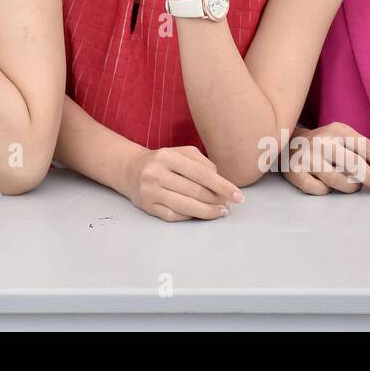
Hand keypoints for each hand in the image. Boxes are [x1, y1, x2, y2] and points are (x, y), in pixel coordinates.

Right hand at [123, 145, 242, 220]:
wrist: (131, 170)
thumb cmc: (163, 162)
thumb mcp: (181, 153)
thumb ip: (203, 164)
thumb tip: (222, 185)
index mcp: (167, 156)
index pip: (201, 173)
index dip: (222, 186)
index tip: (238, 195)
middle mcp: (156, 173)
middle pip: (195, 191)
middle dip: (217, 200)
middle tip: (229, 204)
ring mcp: (150, 191)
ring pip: (186, 206)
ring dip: (208, 212)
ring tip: (221, 211)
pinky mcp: (147, 206)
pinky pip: (174, 216)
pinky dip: (190, 216)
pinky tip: (200, 215)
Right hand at [283, 122, 369, 193]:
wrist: (286, 143)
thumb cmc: (325, 145)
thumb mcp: (343, 140)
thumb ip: (364, 153)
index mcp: (337, 130)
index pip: (367, 147)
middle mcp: (321, 141)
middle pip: (355, 165)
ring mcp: (307, 157)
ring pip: (339, 181)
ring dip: (351, 187)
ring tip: (351, 185)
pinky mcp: (294, 172)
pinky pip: (320, 190)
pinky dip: (326, 191)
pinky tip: (325, 184)